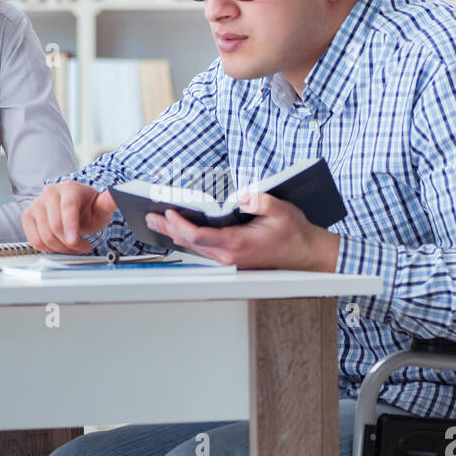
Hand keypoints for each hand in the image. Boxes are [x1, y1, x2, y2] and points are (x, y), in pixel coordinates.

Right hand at [22, 181, 117, 253]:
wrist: (75, 207)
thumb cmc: (89, 208)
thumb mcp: (101, 207)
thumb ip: (108, 203)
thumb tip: (116, 195)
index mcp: (69, 188)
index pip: (68, 208)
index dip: (71, 226)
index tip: (74, 241)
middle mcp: (50, 192)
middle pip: (55, 225)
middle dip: (71, 243)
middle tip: (84, 247)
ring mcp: (37, 204)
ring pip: (44, 235)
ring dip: (61, 248)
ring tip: (74, 246)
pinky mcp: (28, 216)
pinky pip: (34, 240)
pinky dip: (48, 248)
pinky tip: (59, 245)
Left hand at [145, 192, 340, 270]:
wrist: (305, 254)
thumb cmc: (294, 233)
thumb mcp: (281, 210)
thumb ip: (260, 201)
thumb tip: (243, 196)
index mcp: (237, 244)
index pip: (198, 236)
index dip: (179, 224)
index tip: (168, 212)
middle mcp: (228, 255)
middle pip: (190, 242)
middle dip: (168, 228)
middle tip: (149, 216)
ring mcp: (229, 259)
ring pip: (195, 247)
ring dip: (175, 233)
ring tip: (157, 221)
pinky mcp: (231, 258)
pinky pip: (204, 248)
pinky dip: (188, 238)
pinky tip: (180, 230)